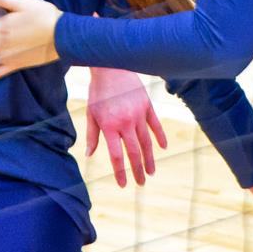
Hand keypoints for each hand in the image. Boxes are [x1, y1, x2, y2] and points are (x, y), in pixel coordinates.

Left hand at [84, 67, 166, 187]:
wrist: (111, 67)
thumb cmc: (98, 92)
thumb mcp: (91, 113)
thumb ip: (92, 135)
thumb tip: (90, 155)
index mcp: (109, 126)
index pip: (116, 156)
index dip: (120, 172)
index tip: (123, 184)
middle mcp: (125, 123)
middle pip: (134, 153)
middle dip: (137, 171)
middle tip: (141, 183)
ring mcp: (138, 114)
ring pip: (147, 142)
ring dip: (150, 159)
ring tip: (151, 172)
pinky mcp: (147, 106)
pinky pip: (156, 125)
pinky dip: (160, 137)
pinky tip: (162, 148)